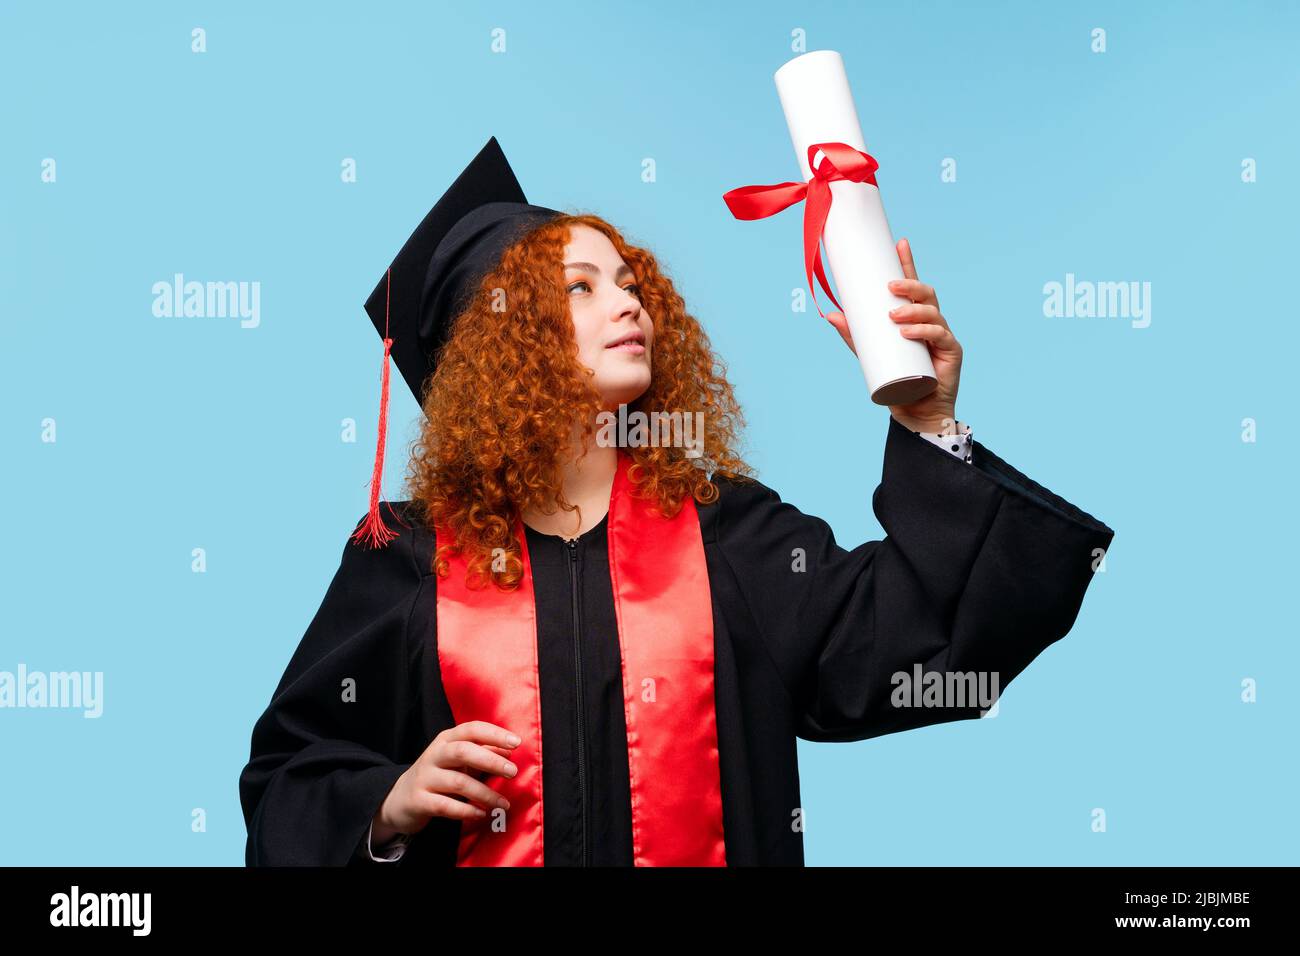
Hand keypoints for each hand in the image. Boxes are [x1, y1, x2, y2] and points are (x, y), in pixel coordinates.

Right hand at [371, 720, 520, 844]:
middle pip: (464, 751)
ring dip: (485, 793)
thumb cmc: (438, 775)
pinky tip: (482, 814)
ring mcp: (424, 778)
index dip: (495, 734)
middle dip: (491, 761)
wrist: (399, 799)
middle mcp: (434, 755)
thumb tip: (509, 752)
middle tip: (513, 772)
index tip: (516, 743)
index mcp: (446, 740)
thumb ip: (483, 753)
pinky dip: (467, 810)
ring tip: (503, 803)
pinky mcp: (419, 800)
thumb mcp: (458, 761)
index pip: (471, 729)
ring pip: (458, 782)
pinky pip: (446, 806)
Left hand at [825, 237, 962, 432]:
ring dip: (913, 310)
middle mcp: (931, 322)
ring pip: (933, 312)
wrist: (915, 412)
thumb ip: (855, 335)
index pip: (912, 286)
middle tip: (889, 287)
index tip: (899, 243)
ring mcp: (942, 336)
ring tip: (893, 316)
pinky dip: (924, 332)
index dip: (907, 264)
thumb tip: (831, 314)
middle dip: (909, 284)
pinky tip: (908, 332)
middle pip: (925, 294)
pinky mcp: (951, 352)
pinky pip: (940, 336)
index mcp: (914, 318)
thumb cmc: (896, 380)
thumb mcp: (870, 354)